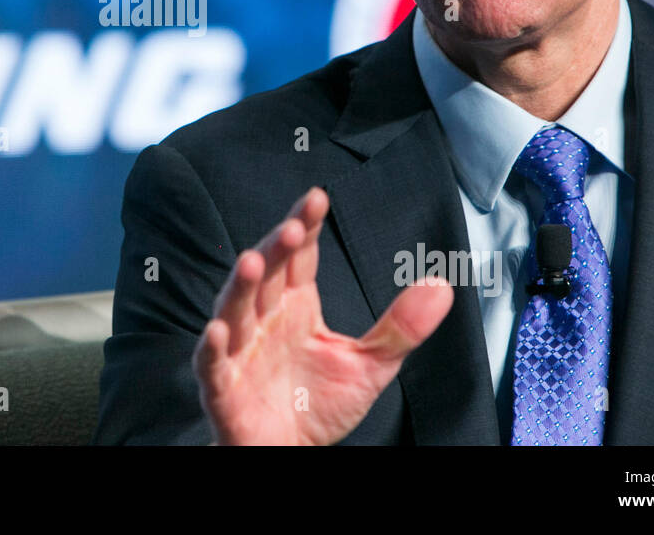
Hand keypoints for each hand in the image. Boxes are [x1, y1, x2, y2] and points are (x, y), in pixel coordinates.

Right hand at [192, 187, 453, 444]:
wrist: (291, 453)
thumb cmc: (319, 404)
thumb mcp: (370, 364)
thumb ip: (401, 326)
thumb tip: (441, 284)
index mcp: (295, 306)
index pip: (299, 258)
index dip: (305, 227)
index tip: (318, 199)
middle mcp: (264, 320)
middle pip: (266, 274)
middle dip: (276, 249)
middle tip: (294, 228)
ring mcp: (240, 352)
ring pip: (235, 310)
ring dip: (240, 286)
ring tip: (252, 262)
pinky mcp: (224, 389)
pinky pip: (213, 365)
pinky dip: (212, 348)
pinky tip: (219, 331)